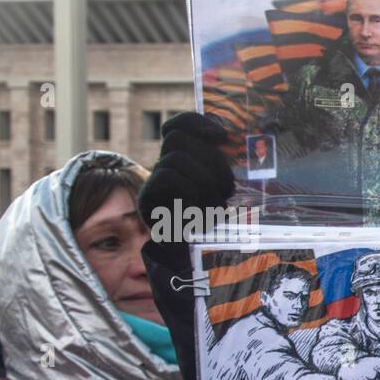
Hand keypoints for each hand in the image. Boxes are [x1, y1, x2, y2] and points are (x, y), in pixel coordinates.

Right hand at [138, 112, 234, 228]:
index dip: (195, 122)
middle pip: (178, 139)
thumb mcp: (226, 191)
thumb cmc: (217, 224)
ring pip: (176, 158)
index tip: (222, 136)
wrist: (195, 258)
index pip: (177, 126)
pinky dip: (189, 192)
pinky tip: (198, 211)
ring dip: (205, 182)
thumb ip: (224, 168)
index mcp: (184, 160)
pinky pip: (166, 176)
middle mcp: (165, 166)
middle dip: (211, 161)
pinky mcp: (147, 199)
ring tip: (217, 206)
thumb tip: (231, 141)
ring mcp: (154, 182)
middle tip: (228, 189)